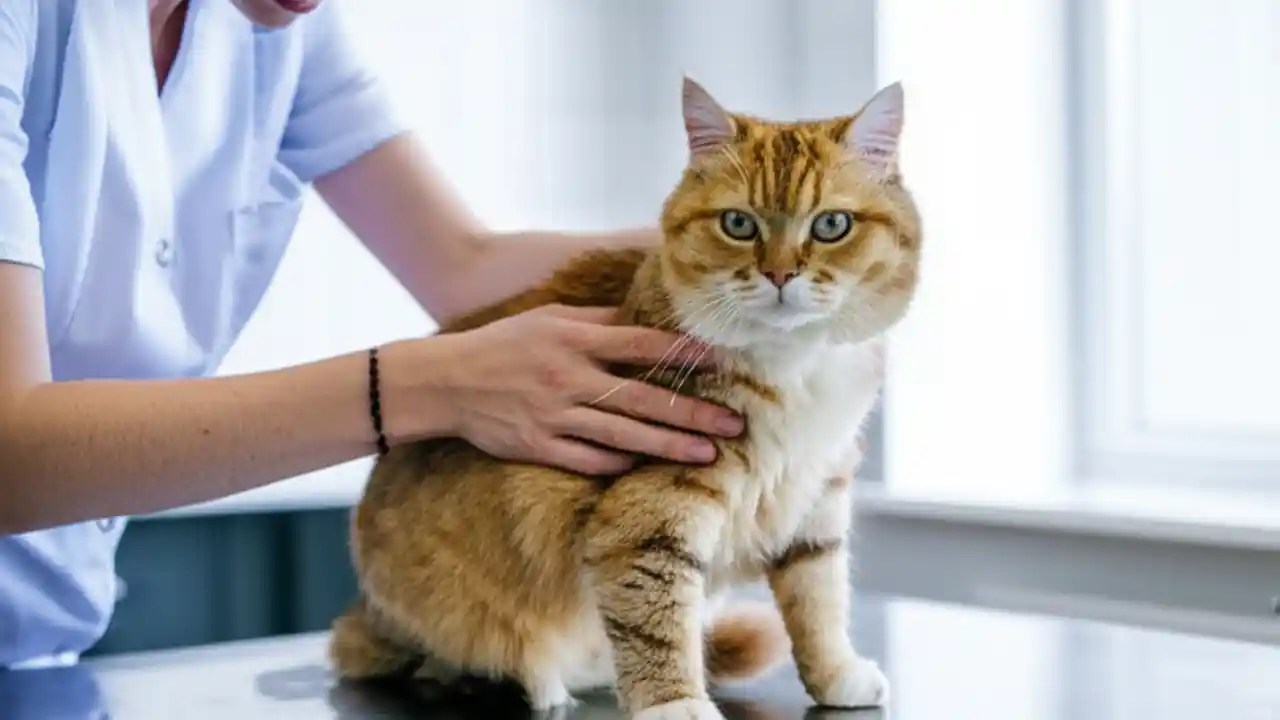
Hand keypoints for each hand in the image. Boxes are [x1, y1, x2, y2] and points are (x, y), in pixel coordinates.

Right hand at [406, 304, 743, 474]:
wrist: (447, 381)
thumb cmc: (505, 343)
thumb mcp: (550, 318)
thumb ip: (599, 321)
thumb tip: (648, 320)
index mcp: (574, 340)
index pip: (641, 345)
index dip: (684, 354)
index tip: (722, 362)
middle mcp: (567, 378)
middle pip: (642, 400)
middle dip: (692, 414)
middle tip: (734, 425)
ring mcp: (553, 416)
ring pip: (623, 437)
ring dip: (669, 447)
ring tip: (707, 455)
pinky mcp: (537, 447)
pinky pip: (589, 461)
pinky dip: (620, 464)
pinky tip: (648, 466)